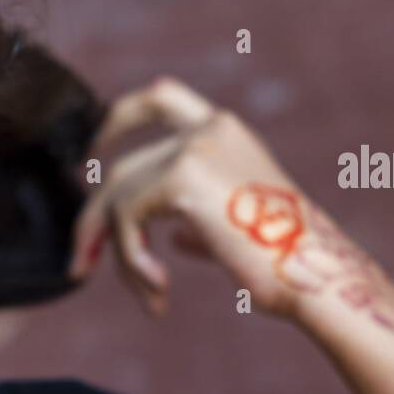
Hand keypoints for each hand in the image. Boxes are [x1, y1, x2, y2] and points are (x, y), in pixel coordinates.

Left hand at [67, 76, 386, 321]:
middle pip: (123, 169)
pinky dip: (132, 259)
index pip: (159, 98)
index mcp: (224, 130)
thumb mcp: (233, 224)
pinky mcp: (181, 179)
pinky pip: (126, 219)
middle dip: (96, 222)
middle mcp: (209, 128)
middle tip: (80, 267)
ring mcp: (195, 148)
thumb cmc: (283, 260)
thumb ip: (197, 217)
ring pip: (119, 198)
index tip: (90, 152)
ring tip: (148, 295)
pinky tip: (159, 289)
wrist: (314, 275)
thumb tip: (173, 240)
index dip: (116, 117)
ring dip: (119, 254)